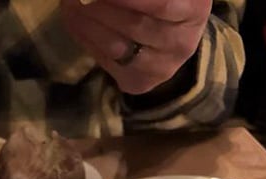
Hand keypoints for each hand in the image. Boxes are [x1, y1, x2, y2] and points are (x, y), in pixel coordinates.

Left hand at [61, 0, 211, 93]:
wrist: (173, 38)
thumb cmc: (167, 1)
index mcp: (194, 10)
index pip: (161, 5)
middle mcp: (182, 43)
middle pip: (134, 24)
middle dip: (101, 5)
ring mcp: (160, 69)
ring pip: (116, 46)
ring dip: (87, 22)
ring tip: (71, 2)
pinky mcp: (138, 83)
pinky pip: (105, 61)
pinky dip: (85, 37)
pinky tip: (74, 19)